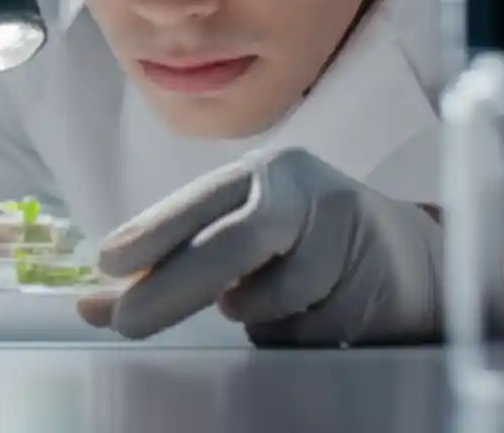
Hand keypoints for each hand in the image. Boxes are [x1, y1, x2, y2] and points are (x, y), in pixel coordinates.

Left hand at [79, 149, 442, 345]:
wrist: (411, 257)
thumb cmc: (305, 245)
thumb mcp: (240, 240)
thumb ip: (170, 265)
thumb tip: (91, 304)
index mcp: (262, 172)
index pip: (198, 201)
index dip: (151, 231)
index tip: (106, 264)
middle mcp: (303, 190)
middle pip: (230, 244)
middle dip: (172, 287)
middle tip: (126, 323)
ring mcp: (344, 230)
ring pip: (270, 297)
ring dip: (256, 315)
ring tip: (279, 298)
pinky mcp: (375, 276)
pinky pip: (308, 328)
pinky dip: (295, 332)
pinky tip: (320, 310)